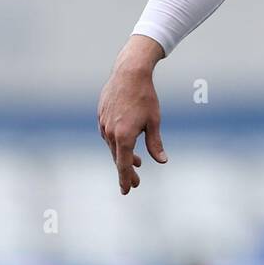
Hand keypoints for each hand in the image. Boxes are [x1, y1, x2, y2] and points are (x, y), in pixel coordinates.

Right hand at [97, 35, 167, 194]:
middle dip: (127, 171)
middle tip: (135, 184)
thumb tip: (162, 161)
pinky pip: (108, 135)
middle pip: (118, 158)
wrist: (129, 73)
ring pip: (113, 147)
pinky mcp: (101, 116)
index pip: (124, 165)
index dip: (126, 179)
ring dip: (123, 156)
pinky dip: (117, 143)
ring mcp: (104, 124)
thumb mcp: (154, 122)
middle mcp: (111, 132)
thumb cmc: (145, 97)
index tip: (127, 191)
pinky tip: (125, 144)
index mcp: (124, 136)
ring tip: (137, 163)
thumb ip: (156, 143)